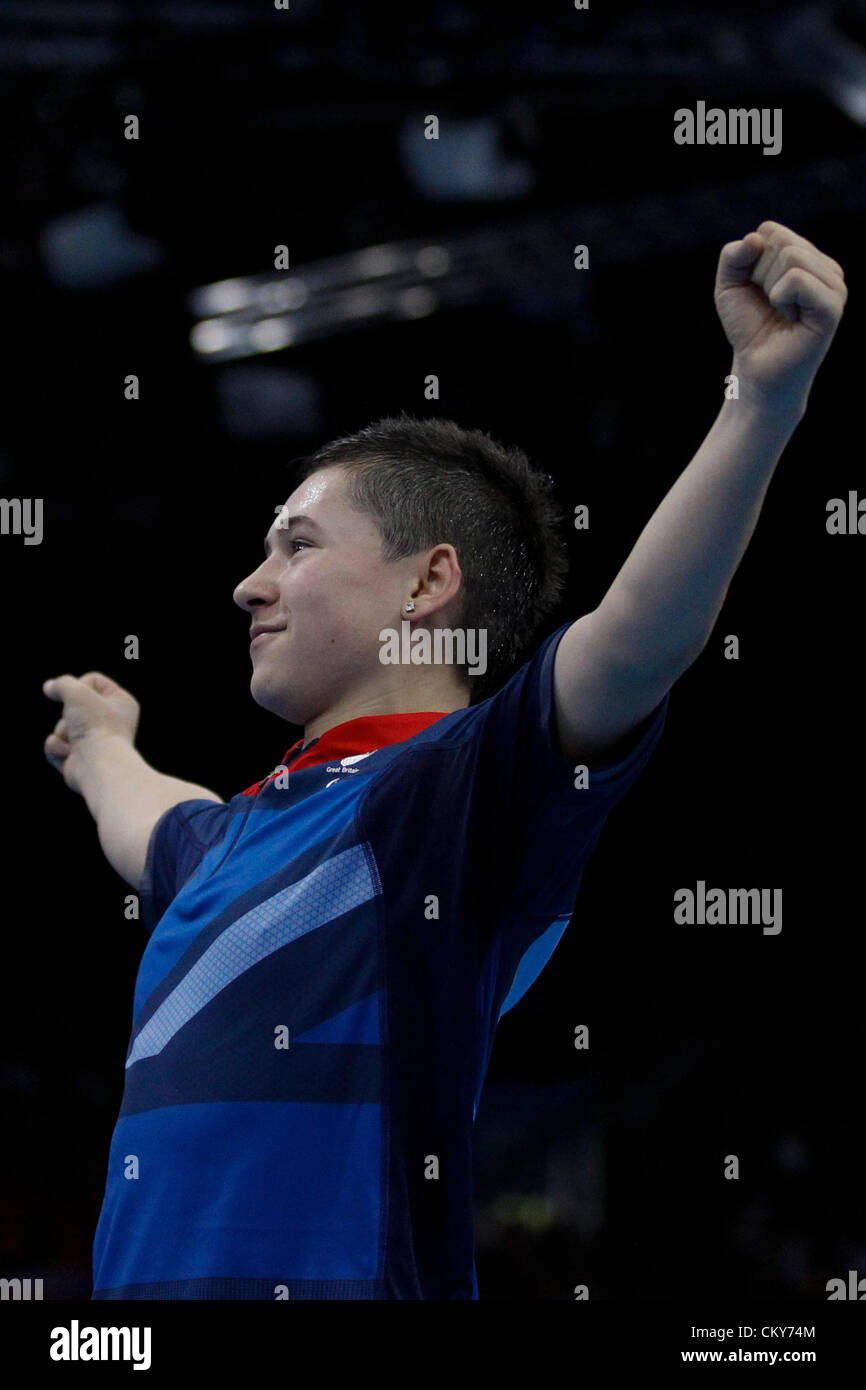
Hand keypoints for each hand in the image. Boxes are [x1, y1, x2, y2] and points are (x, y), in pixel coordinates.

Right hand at [43, 671, 140, 793]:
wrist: (98, 766)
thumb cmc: (95, 726)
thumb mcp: (77, 692)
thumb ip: (62, 684)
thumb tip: (50, 687)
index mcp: (121, 703)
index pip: (92, 680)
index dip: (80, 686)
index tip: (83, 697)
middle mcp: (110, 722)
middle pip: (72, 705)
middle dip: (68, 714)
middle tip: (80, 722)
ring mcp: (94, 742)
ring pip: (62, 726)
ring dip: (63, 732)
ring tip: (76, 742)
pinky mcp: (78, 760)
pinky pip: (55, 745)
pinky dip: (57, 749)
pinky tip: (69, 755)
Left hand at [714, 220, 846, 415]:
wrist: (756, 369)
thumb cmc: (748, 327)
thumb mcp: (729, 285)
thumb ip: (733, 255)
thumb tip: (756, 237)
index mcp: (806, 256)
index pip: (770, 230)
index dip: (750, 262)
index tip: (757, 290)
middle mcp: (825, 266)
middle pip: (780, 241)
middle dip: (759, 275)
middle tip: (769, 304)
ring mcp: (834, 284)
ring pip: (790, 256)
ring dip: (770, 288)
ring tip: (780, 311)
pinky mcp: (832, 305)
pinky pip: (797, 279)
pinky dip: (780, 298)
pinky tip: (788, 317)